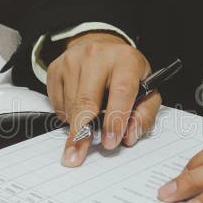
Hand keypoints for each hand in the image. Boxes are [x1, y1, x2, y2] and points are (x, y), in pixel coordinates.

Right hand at [46, 31, 160, 166]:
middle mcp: (97, 56)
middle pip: (86, 102)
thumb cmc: (126, 73)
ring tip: (90, 120)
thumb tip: (129, 136)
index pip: (121, 92)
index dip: (115, 121)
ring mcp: (73, 60)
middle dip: (81, 133)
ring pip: (70, 106)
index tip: (110, 142)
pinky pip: (57, 104)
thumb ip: (144, 115)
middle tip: (77, 155)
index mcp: (126, 60)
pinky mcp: (55, 68)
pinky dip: (67, 115)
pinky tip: (79, 107)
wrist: (102, 47)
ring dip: (78, 125)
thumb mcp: (147, 89)